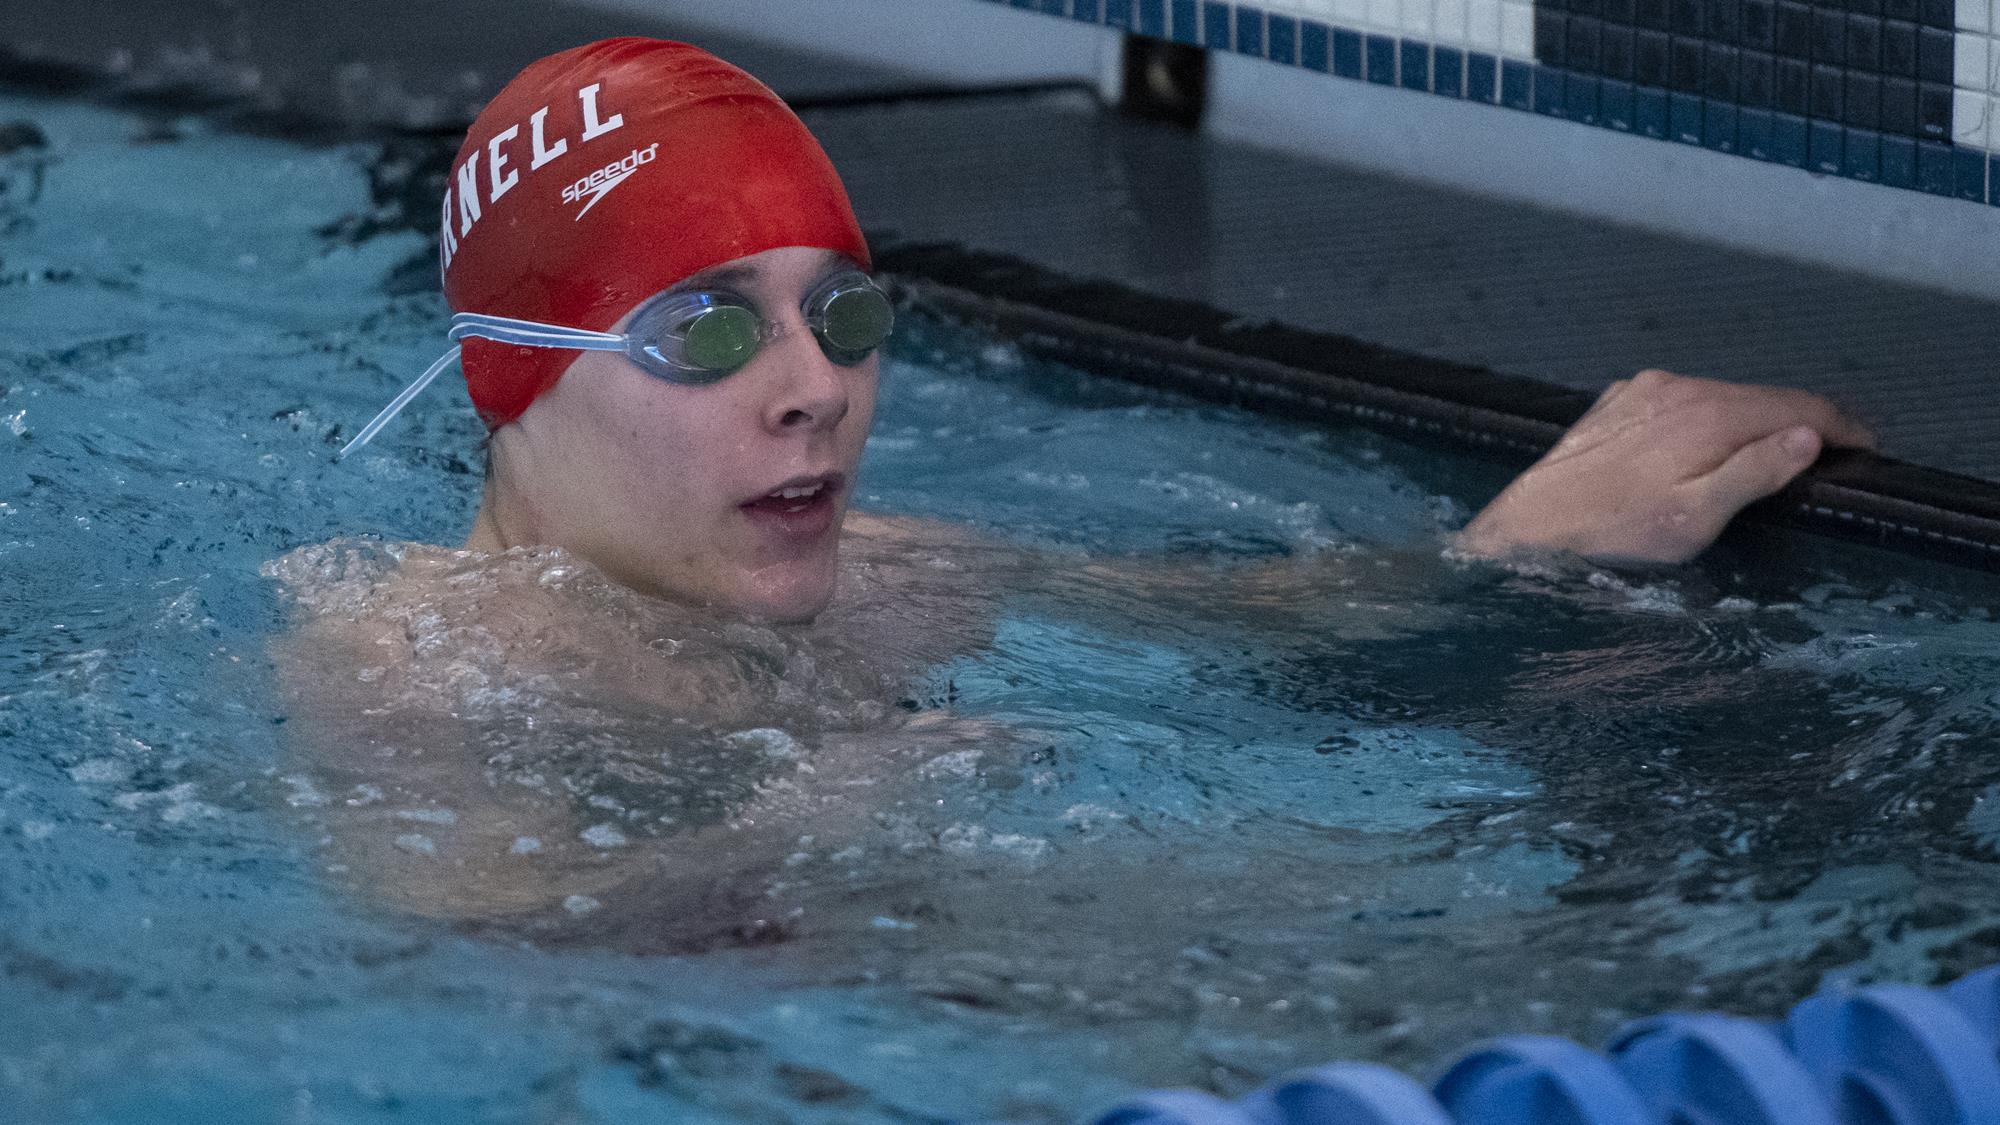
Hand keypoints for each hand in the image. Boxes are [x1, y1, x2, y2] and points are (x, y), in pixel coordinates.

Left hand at [1456, 369, 1875, 564]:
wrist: (1526, 533)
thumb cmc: (1612, 537)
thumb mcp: (1694, 518)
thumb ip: (1753, 472)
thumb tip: (1810, 436)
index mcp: (1706, 412)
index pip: (1798, 404)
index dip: (1841, 426)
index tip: (1866, 450)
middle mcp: (1675, 386)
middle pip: (1761, 398)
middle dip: (1801, 424)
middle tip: (1829, 459)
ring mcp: (1640, 391)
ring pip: (1721, 398)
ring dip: (1753, 422)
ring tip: (1775, 458)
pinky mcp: (1615, 404)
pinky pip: (1681, 404)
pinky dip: (1709, 422)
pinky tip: (1707, 451)